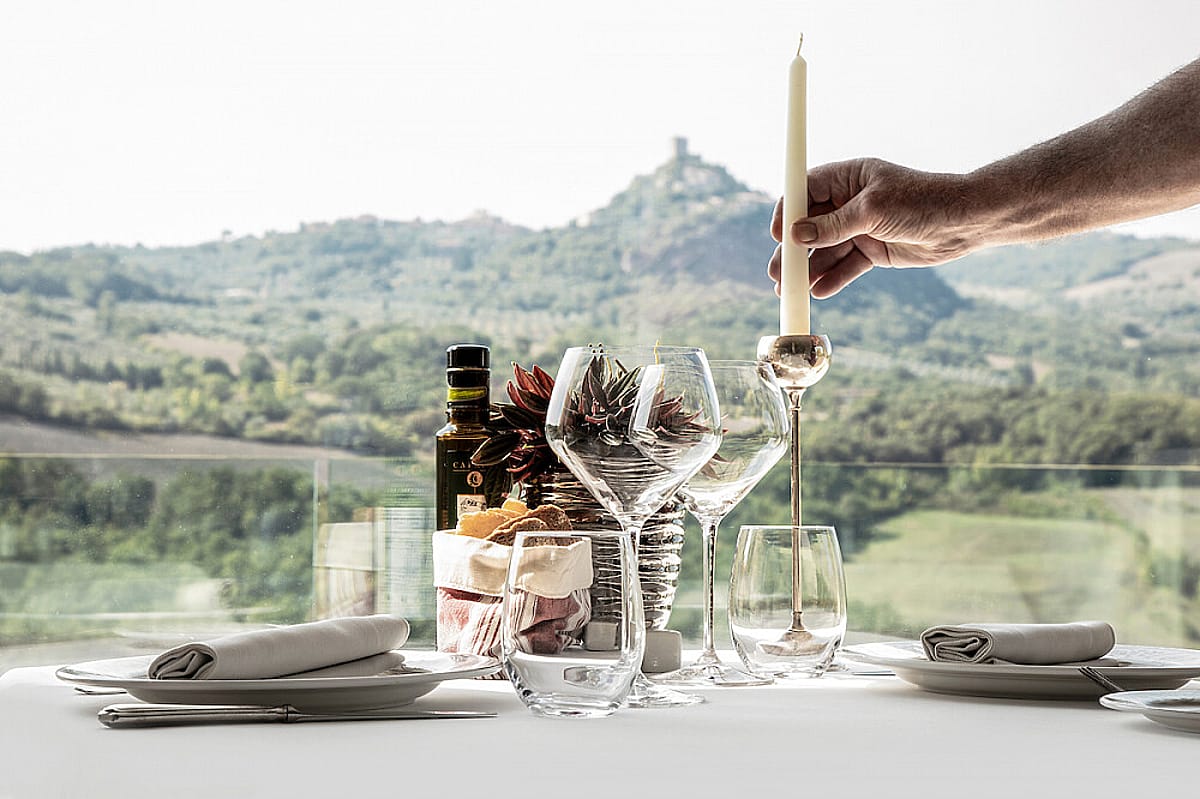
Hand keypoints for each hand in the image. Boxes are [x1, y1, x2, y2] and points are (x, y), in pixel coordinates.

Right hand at [768, 158, 978, 297]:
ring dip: (808, 270)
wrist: (963, 222)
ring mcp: (860, 227)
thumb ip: (833, 226)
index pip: (805, 190)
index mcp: (848, 178)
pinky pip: (845, 266)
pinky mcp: (872, 251)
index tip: (777, 234)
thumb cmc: (922, 201)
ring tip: (792, 290)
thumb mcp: (873, 210)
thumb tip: (796, 235)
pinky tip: (818, 291)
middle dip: (792, 251)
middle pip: (809, 225)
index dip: (788, 211)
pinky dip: (832, 279)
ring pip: (825, 250)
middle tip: (777, 274)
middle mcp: (850, 202)